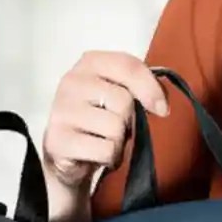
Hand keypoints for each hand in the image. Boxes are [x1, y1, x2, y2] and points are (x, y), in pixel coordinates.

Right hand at [41, 51, 169, 221]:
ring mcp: (62, 110)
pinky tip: (96, 154)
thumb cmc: (100, 119)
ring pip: (115, 128)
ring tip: (104, 140)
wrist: (67, 152)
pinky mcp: (59, 139)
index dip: (151, 87)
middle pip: (124, 101)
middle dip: (129, 121)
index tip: (162, 108)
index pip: (128, 65)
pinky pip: (106, 150)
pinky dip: (109, 157)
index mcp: (90, 63)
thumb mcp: (121, 96)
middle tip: (116, 127)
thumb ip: (142, 89)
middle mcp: (72, 81)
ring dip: (119, 142)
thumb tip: (161, 105)